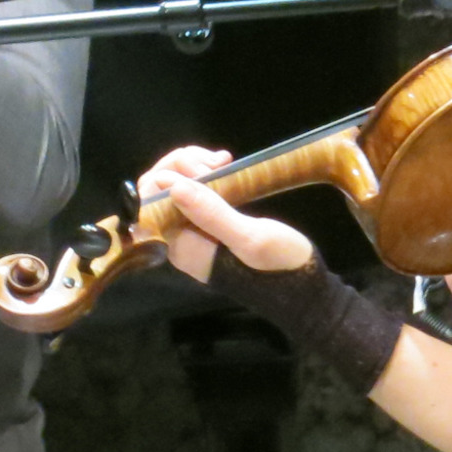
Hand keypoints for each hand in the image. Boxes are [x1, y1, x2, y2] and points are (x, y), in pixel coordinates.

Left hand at [139, 146, 315, 281]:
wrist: (303, 290)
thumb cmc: (280, 267)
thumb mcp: (251, 238)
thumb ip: (210, 213)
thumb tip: (169, 185)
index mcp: (183, 246)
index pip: (148, 201)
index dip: (168, 173)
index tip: (205, 167)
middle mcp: (180, 240)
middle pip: (157, 191)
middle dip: (181, 165)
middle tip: (219, 161)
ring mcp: (194, 232)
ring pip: (174, 188)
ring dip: (193, 166)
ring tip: (224, 161)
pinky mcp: (209, 225)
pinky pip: (192, 193)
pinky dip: (204, 174)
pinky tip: (225, 166)